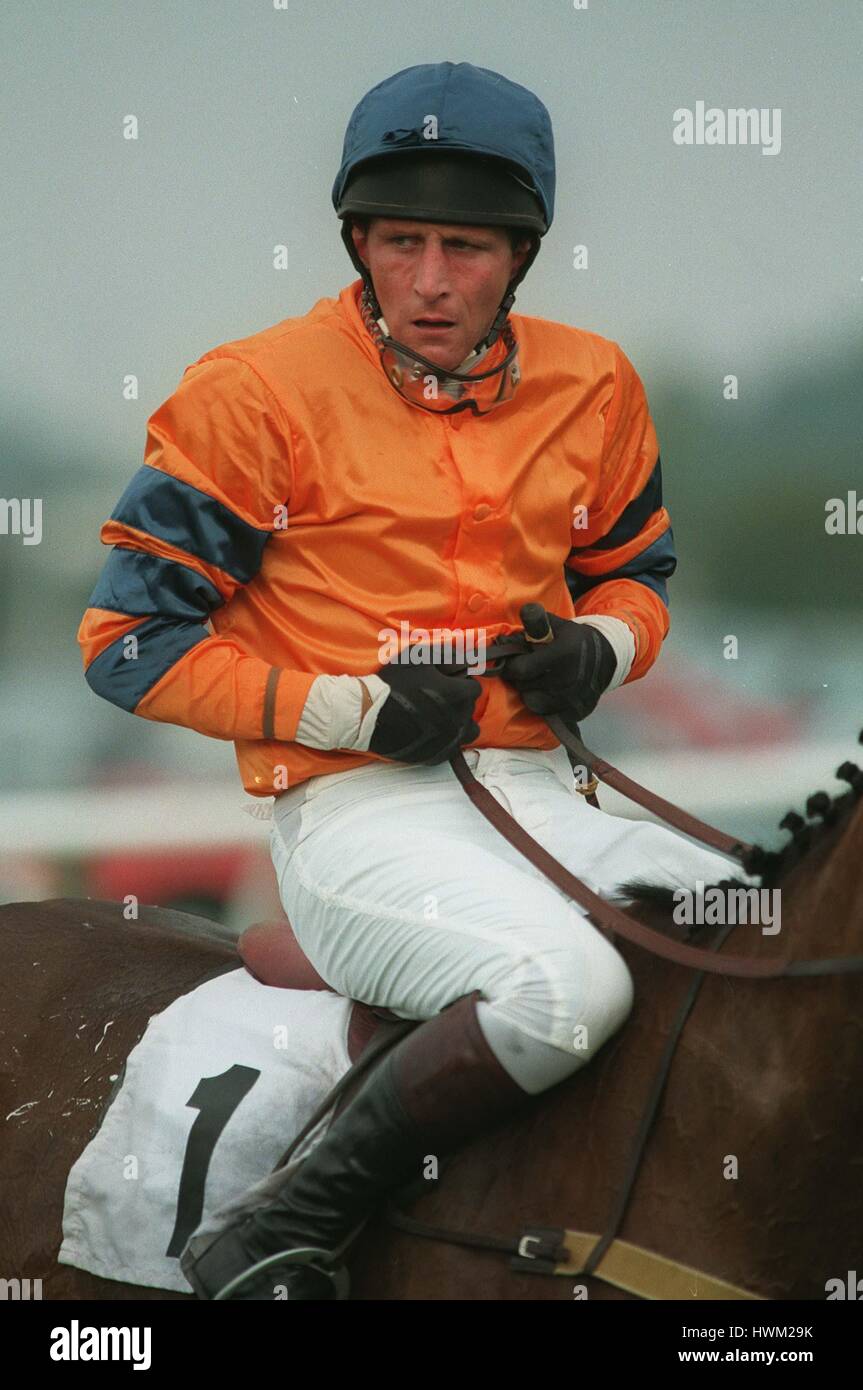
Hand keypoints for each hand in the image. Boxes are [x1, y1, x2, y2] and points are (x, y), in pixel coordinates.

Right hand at [369, 654, 480, 764]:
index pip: (474, 688)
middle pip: (470, 709)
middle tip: (439, 697)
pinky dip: (447, 740)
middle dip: (459, 701)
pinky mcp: (437, 756)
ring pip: (470, 732)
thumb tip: (464, 658)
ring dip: (461, 723)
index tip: (447, 683)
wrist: (368, 715)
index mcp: (458, 694)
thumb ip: (445, 655)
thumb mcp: (418, 658)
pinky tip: (433, 732)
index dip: (461, 684)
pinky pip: (453, 748)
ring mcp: (449, 740)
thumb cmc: (393, 683)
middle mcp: (459, 719)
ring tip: (443, 717)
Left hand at [500, 613, 615, 721]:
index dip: (511, 667)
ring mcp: (574, 698)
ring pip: (532, 703)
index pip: (521, 669)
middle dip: (520, 679)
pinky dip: (544, 704)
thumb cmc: (575, 639)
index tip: (511, 663)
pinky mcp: (577, 712)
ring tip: (537, 681)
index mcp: (563, 654)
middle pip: (524, 687)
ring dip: (530, 692)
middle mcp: (569, 679)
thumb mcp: (557, 625)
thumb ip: (534, 623)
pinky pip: (547, 713)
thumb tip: (509, 630)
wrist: (606, 658)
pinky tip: (548, 693)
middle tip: (526, 670)